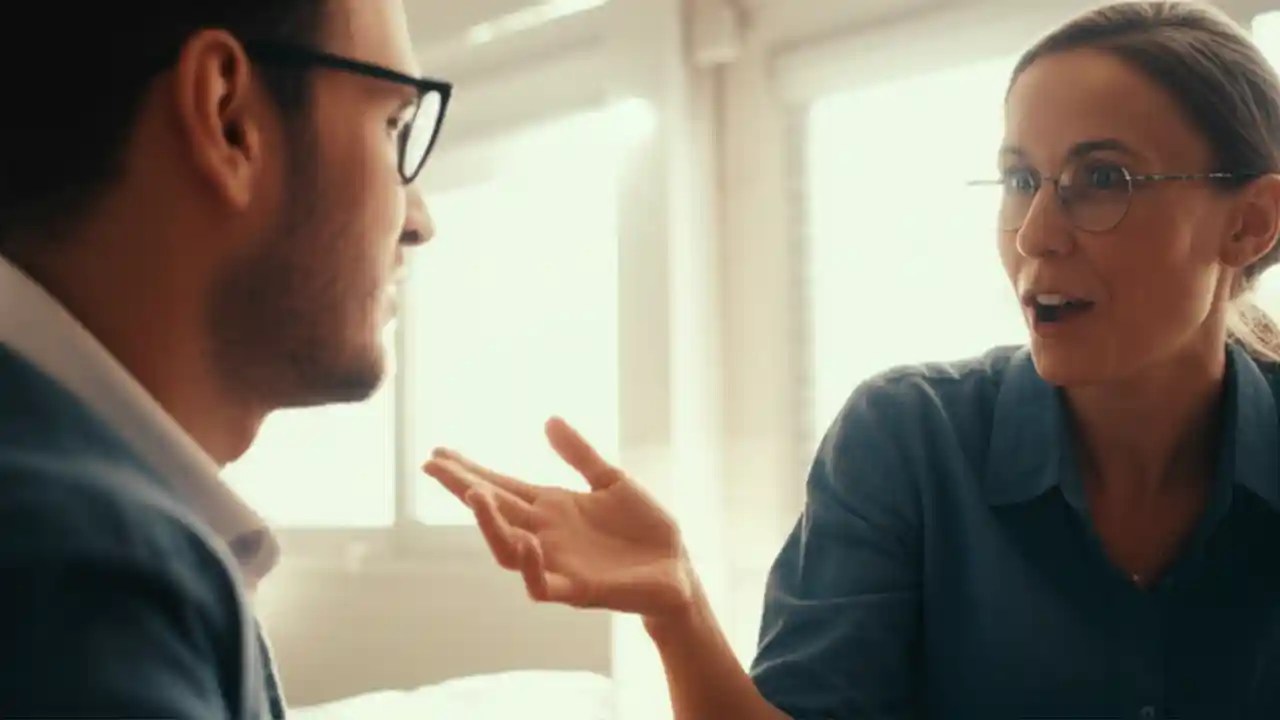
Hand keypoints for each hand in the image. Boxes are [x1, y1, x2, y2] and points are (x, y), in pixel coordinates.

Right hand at [422, 417, 696, 619]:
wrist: (679, 568)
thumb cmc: (644, 528)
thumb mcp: (612, 481)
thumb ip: (579, 455)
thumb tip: (548, 420)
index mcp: (552, 508)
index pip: (501, 486)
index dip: (470, 469)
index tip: (438, 452)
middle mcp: (545, 535)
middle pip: (494, 510)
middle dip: (463, 487)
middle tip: (434, 465)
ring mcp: (557, 564)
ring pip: (507, 550)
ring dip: (489, 525)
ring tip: (474, 494)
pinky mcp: (577, 590)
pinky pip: (541, 585)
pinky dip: (530, 566)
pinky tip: (526, 542)